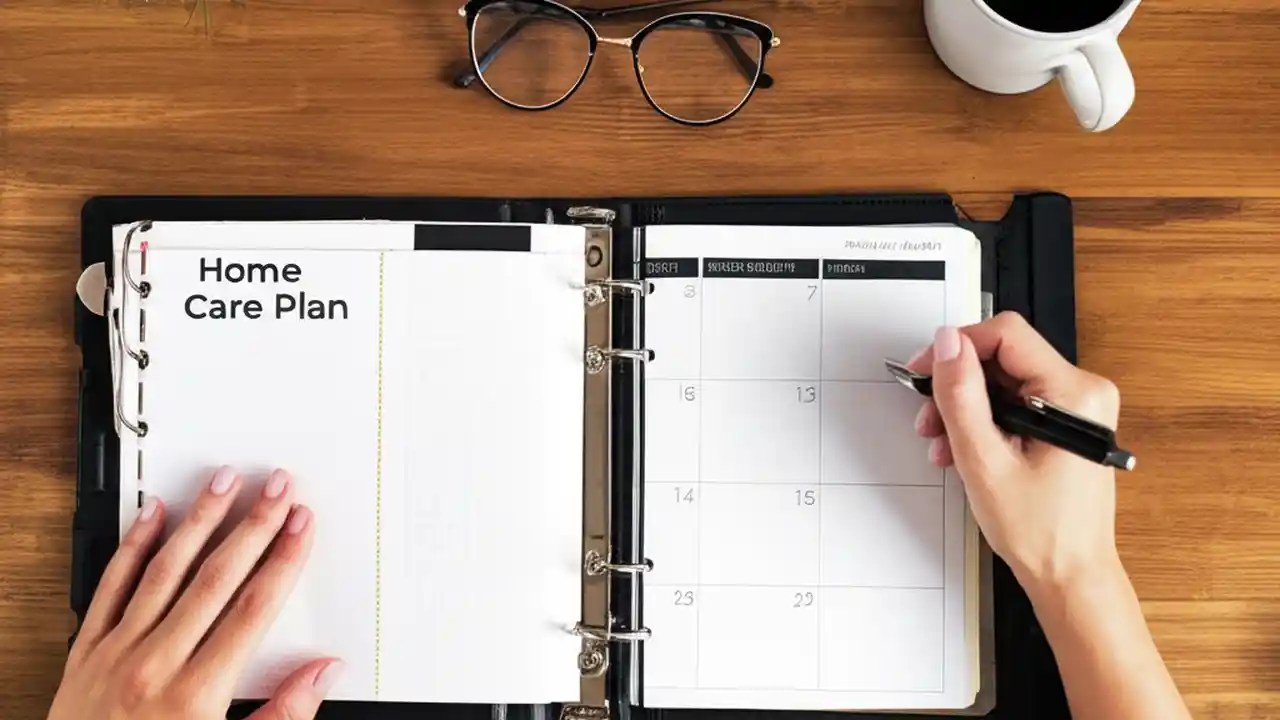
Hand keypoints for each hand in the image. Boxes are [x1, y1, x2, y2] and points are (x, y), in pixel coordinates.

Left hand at [50, 467, 339, 719]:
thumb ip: (283, 716)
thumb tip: (323, 674)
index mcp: (197, 695)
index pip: (253, 609)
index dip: (284, 560)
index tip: (302, 525)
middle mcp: (155, 665)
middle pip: (217, 578)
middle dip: (254, 525)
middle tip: (276, 486)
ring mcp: (116, 654)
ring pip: (165, 570)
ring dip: (199, 520)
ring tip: (223, 482)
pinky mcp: (84, 654)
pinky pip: (110, 587)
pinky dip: (132, 547)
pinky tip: (152, 514)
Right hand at [907, 312, 1122, 594]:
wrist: (1070, 574)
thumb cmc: (1042, 532)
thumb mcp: (985, 460)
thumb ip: (961, 395)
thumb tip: (946, 344)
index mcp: (1074, 393)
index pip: (1006, 335)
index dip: (958, 346)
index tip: (926, 369)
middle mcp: (1084, 392)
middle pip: (1003, 358)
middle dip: (958, 386)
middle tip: (927, 417)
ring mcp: (1076, 408)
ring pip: (1004, 382)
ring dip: (965, 408)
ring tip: (942, 443)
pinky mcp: (1066, 423)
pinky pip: (1015, 403)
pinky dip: (984, 422)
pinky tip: (962, 450)